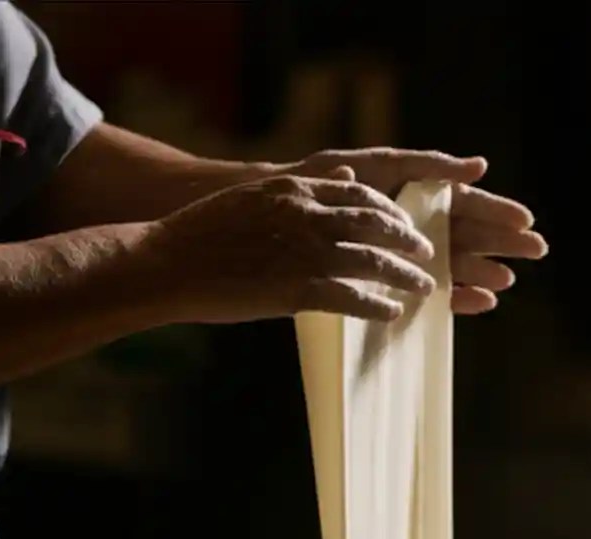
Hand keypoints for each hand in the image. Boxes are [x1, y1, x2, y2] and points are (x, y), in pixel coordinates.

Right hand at [143, 174, 437, 323]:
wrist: (163, 263)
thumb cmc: (202, 232)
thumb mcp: (255, 194)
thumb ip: (303, 188)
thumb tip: (345, 174)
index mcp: (294, 189)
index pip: (360, 193)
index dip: (390, 209)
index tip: (403, 222)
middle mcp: (305, 215)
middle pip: (377, 223)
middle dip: (408, 240)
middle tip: (427, 253)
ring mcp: (303, 253)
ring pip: (374, 261)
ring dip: (405, 275)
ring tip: (424, 287)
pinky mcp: (296, 290)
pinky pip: (353, 298)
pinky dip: (379, 306)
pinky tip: (392, 313)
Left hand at [290, 148, 547, 314]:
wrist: (285, 209)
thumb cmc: (331, 178)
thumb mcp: (381, 163)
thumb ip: (429, 164)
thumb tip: (480, 166)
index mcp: (420, 194)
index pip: (468, 203)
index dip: (498, 210)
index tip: (526, 219)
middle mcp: (419, 225)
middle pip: (471, 235)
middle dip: (503, 243)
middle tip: (536, 250)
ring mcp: (408, 254)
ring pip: (456, 265)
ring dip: (482, 273)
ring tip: (506, 281)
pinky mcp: (393, 280)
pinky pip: (432, 291)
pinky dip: (458, 297)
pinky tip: (481, 302)